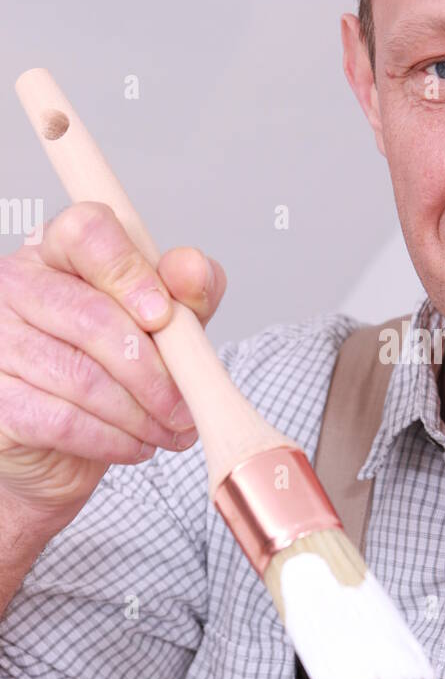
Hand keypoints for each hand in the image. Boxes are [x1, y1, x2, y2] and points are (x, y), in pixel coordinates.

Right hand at [0, 201, 225, 521]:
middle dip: (153, 370)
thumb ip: (186, 293)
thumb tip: (192, 269)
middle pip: (90, 316)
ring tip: (170, 430)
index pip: (86, 232)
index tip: (165, 315)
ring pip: (81, 376)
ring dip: (140, 413)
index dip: (130, 272)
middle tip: (185, 404)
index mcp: (57, 251)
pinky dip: (113, 440)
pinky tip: (136, 445)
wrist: (59, 447)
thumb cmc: (111, 370)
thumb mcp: (163, 325)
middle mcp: (15, 285)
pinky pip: (63, 421)